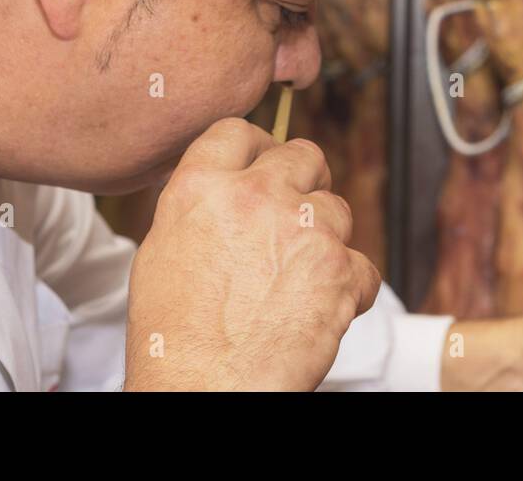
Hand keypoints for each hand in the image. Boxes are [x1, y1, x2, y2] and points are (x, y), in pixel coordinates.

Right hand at [123, 118, 380, 390]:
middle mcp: (256, 197)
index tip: (265, 157)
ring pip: (337, 208)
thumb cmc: (176, 339)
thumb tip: (220, 192)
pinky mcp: (342, 270)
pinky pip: (362, 263)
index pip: (237, 131)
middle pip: (302, 154)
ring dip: (325, 236)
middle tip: (294, 213)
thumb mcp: (160, 251)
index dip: (256, 144)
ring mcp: (304, 229)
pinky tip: (320, 307)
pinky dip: (349, 286)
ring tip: (299, 276)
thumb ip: (197, 206)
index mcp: (203, 188)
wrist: (206, 390)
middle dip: (304, 180)